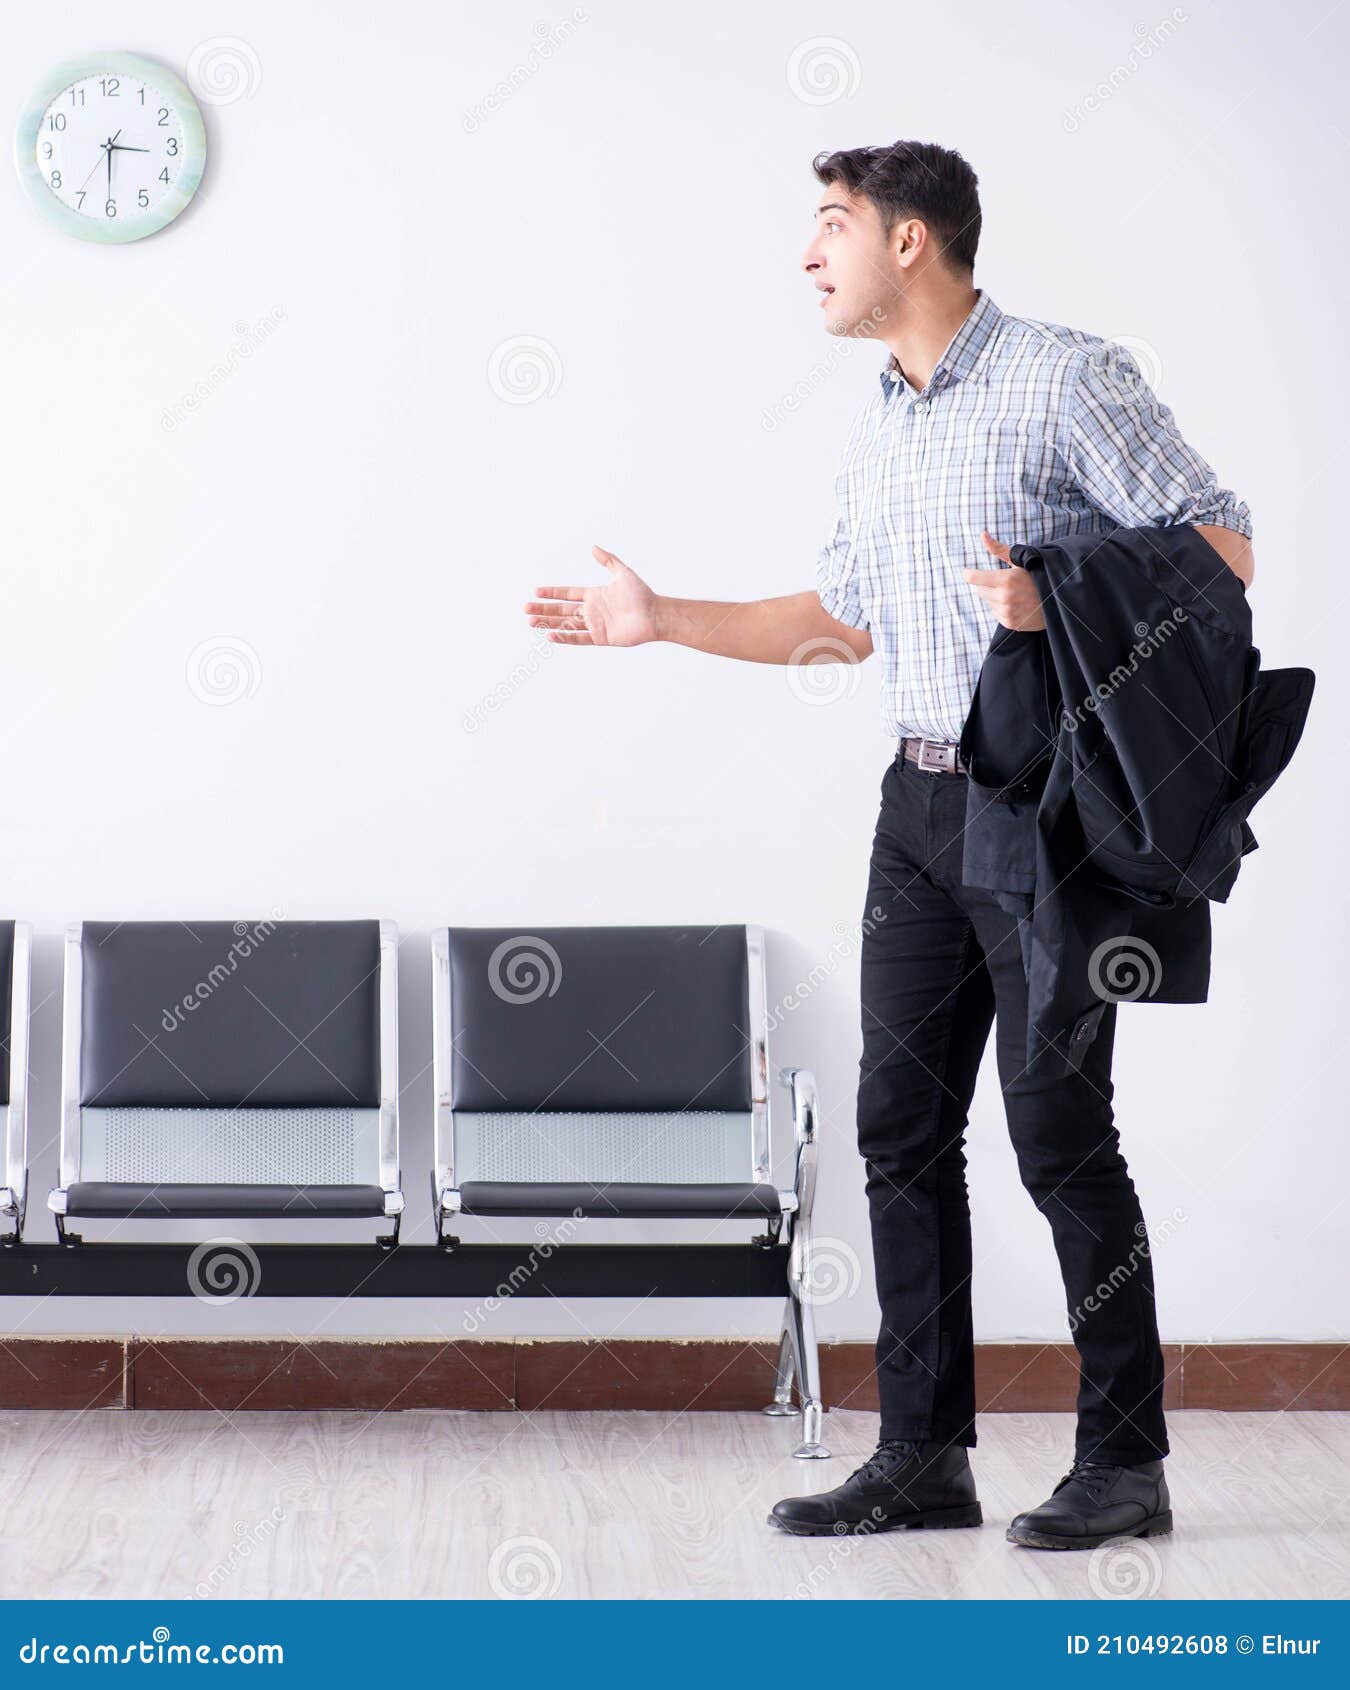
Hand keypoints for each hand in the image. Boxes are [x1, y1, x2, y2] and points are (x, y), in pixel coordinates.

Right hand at [525, 546, 660, 646]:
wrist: (655, 615)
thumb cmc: (642, 594)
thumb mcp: (623, 573)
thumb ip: (607, 560)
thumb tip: (593, 547)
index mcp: (594, 595)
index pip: (567, 594)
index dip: (551, 593)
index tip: (535, 592)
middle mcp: (592, 610)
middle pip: (561, 610)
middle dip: (543, 610)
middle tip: (525, 609)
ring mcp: (595, 625)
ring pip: (566, 624)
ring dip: (548, 623)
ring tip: (532, 623)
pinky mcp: (600, 638)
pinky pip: (578, 638)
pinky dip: (565, 637)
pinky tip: (551, 636)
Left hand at [963, 532, 1045, 630]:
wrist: (1060, 600)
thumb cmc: (1040, 576)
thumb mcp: (1021, 560)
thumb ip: (999, 550)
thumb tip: (982, 534)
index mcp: (1007, 580)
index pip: (974, 578)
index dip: (968, 574)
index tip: (967, 572)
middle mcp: (1004, 598)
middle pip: (979, 590)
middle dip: (986, 584)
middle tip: (1003, 580)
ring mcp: (1007, 612)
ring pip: (988, 601)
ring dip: (994, 596)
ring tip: (1014, 592)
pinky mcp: (1010, 623)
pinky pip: (996, 613)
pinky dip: (1001, 607)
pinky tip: (1016, 603)